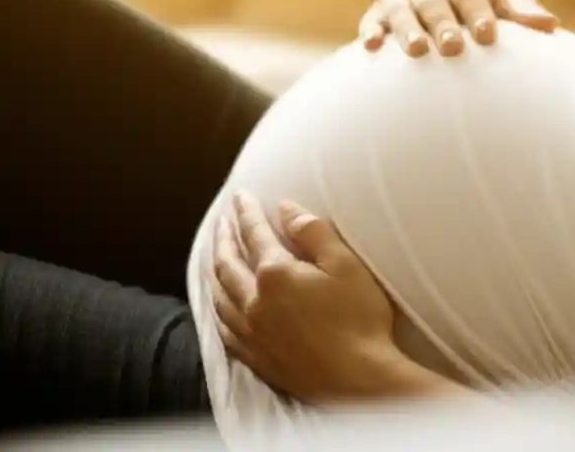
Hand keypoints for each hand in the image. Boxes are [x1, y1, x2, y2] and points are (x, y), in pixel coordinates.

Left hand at [211, 191, 423, 402]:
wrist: (359, 379)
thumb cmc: (360, 319)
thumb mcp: (346, 266)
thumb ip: (314, 233)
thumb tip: (286, 208)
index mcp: (276, 274)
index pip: (254, 234)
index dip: (246, 212)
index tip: (240, 195)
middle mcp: (254, 301)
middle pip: (228, 263)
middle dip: (223, 238)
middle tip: (221, 221)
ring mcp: (252, 332)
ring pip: (220, 296)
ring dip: (215, 271)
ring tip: (215, 256)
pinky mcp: (256, 358)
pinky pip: (225, 330)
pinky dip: (218, 311)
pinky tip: (220, 306)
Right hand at [360, 0, 559, 57]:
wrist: (432, 8)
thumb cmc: (474, 7)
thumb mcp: (498, 2)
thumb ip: (521, 10)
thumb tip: (551, 25)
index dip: (478, 12)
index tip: (488, 35)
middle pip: (433, 1)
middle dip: (443, 23)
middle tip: (454, 47)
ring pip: (401, 11)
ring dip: (408, 30)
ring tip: (418, 51)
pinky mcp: (376, 15)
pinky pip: (371, 22)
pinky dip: (371, 32)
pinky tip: (373, 46)